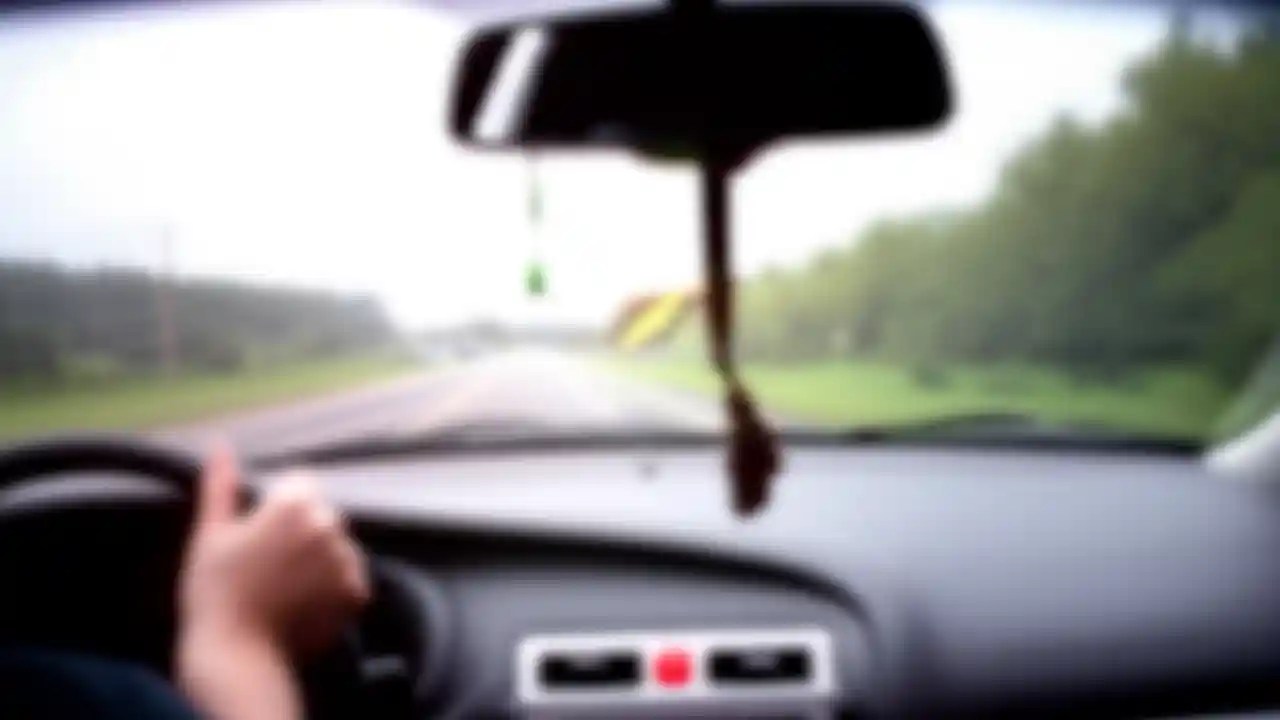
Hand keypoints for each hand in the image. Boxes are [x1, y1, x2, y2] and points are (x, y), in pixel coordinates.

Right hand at [176, 445, 369, 719]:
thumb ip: (220, 484)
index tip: (258, 537)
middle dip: (301, 532)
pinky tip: (302, 602)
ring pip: (336, 546)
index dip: (277, 507)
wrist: (236, 654)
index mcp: (295, 504)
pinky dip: (333, 587)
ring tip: (284, 588)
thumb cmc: (214, 592)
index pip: (299, 485)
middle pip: (321, 515)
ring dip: (320, 558)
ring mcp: (347, 560)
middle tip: (268, 566)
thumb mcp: (210, 533)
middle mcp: (329, 526)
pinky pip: (349, 578)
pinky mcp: (357, 593)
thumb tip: (220, 445)